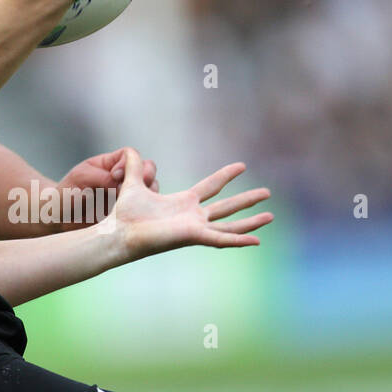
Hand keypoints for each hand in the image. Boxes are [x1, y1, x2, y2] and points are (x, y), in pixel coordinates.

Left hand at [50, 147, 158, 231]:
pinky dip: (144, 211)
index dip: (129, 163)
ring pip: (151, 189)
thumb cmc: (67, 193)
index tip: (115, 176)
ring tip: (134, 203)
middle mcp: (124, 177)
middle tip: (135, 187)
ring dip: (148, 194)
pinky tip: (134, 217)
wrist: (61, 218)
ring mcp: (129, 195)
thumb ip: (102, 178)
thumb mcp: (81, 178)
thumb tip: (121, 184)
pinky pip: (145, 210)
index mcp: (111, 163)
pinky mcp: (130, 213)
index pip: (130, 155)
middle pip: (147, 169)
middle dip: (147, 176)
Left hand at [106, 148, 272, 260]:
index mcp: (184, 203)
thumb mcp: (133, 182)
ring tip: (271, 216)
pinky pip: (221, 239)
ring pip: (230, 225)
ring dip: (251, 222)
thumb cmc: (125, 213)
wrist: (120, 232)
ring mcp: (195, 228)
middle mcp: (193, 216)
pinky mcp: (193, 237)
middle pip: (227, 207)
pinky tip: (256, 241)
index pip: (211, 186)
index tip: (242, 166)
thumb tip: (129, 150)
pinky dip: (238, 241)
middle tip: (267, 192)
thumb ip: (133, 165)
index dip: (226, 175)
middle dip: (248, 200)